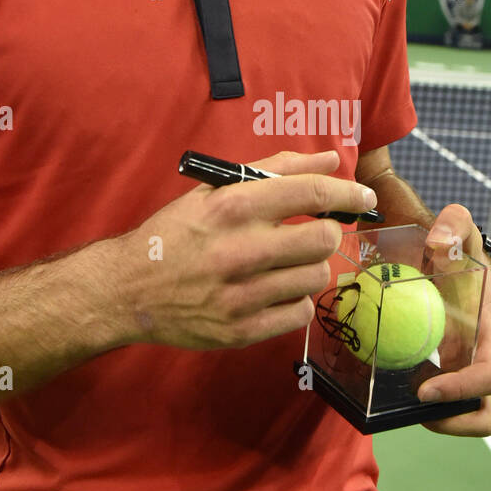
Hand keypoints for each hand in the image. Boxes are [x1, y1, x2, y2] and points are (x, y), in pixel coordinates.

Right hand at [111, 150, 376, 349]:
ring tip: (283, 264)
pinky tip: (273, 291)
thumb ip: (275, 170)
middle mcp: (239, 249)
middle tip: (310, 234)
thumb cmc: (174, 234)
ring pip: (316, 277)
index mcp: (232, 206)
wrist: (127, 289)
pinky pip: (299, 313)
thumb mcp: (214, 191)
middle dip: (325, 232)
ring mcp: (240, 294)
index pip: (311, 192)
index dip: (348, 192)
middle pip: (324, 238)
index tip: (364, 197)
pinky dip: (294, 300)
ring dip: (308, 268)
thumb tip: (329, 160)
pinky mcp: (241, 330)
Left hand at [415, 205, 490, 436]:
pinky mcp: (441, 373)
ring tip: (395, 398)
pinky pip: (430, 398)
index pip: (490, 378)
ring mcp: (462, 371)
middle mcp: (481, 360)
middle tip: (410, 407)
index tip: (424, 391)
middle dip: (451, 422)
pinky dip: (410, 399)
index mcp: (489, 335)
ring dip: (430, 416)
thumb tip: (438, 242)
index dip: (463, 392)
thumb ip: (454, 222)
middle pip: (482, 414)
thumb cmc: (455, 247)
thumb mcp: (458, 227)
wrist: (445, 258)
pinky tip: (382, 382)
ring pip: (456, 414)